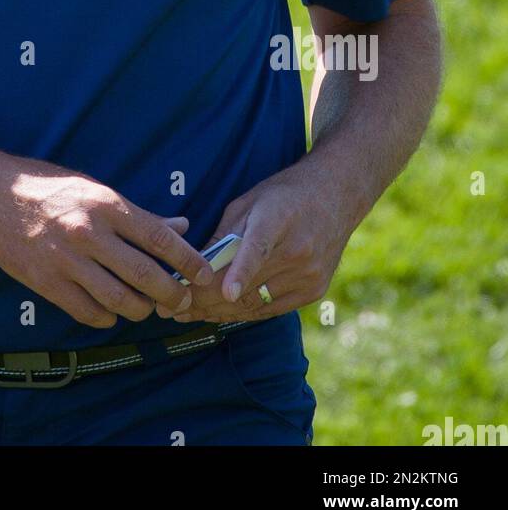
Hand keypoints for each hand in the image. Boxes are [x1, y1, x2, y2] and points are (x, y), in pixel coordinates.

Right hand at [0, 151, 216, 327]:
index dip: (188, 260)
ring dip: (140, 309)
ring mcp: (66, 260)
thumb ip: (137, 213)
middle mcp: (88, 233)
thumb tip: (180, 226)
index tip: (205, 274)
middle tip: (182, 300)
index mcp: (105, 204)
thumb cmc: (47, 187)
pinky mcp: (46, 283)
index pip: (159, 237)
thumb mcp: (94, 189)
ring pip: (119, 300)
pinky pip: (88, 313)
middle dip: (172, 294)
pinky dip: (106, 317)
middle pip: (145, 275)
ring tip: (145, 306)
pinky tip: (110, 311)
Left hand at [154, 161, 354, 323]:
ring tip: (188, 315)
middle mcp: (298, 250)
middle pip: (249, 284)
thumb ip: (225, 234)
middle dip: (207, 299)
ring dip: (219, 312)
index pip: (259, 247)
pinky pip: (270, 309)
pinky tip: (219, 314)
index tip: (226, 292)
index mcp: (279, 219)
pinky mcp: (314, 291)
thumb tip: (195, 263)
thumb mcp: (249, 202)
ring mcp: (309, 274)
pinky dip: (243, 313)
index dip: (242, 271)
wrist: (336, 197)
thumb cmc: (284, 195)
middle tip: (173, 308)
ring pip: (256, 302)